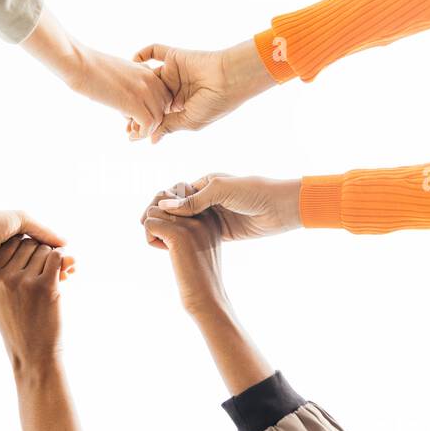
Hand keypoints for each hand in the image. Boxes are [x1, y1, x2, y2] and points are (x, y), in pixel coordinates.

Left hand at [0, 201, 74, 284]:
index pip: (43, 253)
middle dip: (59, 267)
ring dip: (53, 277)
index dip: (58, 256)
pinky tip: (54, 284)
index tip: (73, 261)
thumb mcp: (21, 220)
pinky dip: (38, 287)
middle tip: (73, 268)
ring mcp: (5, 273)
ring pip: (34, 278)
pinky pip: (20, 287)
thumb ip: (43, 231)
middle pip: (41, 266)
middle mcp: (12, 259)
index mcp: (16, 243)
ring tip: (68, 275)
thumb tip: (66, 244)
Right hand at [0, 235, 65, 369]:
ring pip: (43, 250)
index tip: (33, 259)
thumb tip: (19, 242)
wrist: (33, 354)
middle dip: (40, 252)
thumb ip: (2, 274)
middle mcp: (3, 278)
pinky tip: (64, 270)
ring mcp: (24, 282)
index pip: (8, 245)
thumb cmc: (18, 327)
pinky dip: (62, 261)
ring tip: (56, 271)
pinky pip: (56, 258)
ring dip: (52, 258)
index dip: (24, 248)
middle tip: (47, 266)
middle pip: (27, 244)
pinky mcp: (45, 287)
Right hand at [22, 7, 168, 138]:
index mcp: (147, 72)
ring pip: (158, 119)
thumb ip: (132, 86)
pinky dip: (141, 134)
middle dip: (151, 122)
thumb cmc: (92, 70)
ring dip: (145, 131)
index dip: (154, 110)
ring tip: (130, 134)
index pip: (164, 96)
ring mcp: (144, 90)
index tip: (138, 119)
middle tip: (133, 129)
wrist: (79, 64)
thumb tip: (130, 110)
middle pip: (164, 108)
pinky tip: (129, 136)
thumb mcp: (119, 74)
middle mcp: (150, 80)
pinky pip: (148, 125)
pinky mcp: (134, 102)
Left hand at [132, 39, 274, 142]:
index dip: (143, 123)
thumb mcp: (190, 121)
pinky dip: (142, 54)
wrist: (229, 78)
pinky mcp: (174, 55)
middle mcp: (175, 89)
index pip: (156, 115)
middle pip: (148, 97)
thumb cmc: (214, 104)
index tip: (129, 133)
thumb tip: (150, 141)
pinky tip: (132, 62)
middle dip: (136, 106)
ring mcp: (174, 72)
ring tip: (124, 91)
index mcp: (180, 107)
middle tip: (123, 117)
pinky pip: (154, 51)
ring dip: (135, 82)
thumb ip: (167, 127)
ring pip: (148, 76)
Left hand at [141, 183, 227, 314]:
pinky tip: (165, 252)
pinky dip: (150, 239)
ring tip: (166, 247)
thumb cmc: (198, 272)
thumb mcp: (198, 240)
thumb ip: (186, 220)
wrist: (208, 297)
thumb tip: (159, 199)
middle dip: (156, 216)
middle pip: (162, 196)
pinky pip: (148, 224)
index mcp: (209, 213)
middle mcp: (203, 214)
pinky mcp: (179, 235)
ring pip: (153, 209)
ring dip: (152, 229)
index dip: (166, 211)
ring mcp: (192, 223)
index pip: (176, 191)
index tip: (173, 233)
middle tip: (163, 237)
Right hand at [153, 175, 300, 241]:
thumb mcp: (221, 191)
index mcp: (206, 183)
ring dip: (173, 230)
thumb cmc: (254, 192)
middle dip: (164, 217)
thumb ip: (193, 200)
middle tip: (148, 227)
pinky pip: (198, 235)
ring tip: (159, 239)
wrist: (281, 208)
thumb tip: (163, 206)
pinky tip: (175, 247)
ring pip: (186, 223)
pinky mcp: (221, 232)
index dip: (162, 203)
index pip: (176, 192)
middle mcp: (208, 199)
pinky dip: (186, 239)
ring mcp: (214, 216)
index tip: (150, 214)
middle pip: (178, 209)